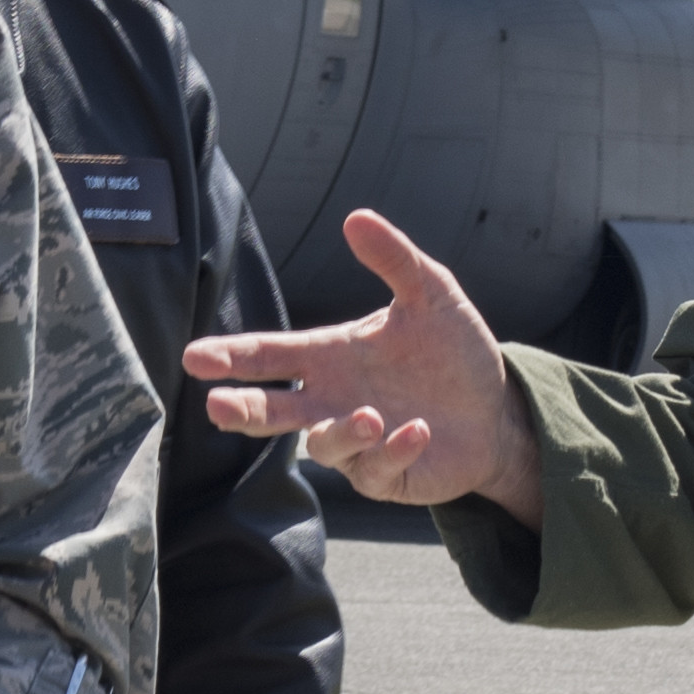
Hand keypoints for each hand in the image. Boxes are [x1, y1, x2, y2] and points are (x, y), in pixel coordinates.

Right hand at [181, 208, 544, 519]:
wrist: (497, 409)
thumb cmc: (453, 352)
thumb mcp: (430, 294)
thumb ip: (394, 259)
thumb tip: (356, 218)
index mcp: (330, 356)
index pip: (271, 355)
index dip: (232, 357)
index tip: (196, 356)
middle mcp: (332, 401)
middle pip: (273, 411)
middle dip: (244, 410)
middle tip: (217, 406)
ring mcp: (355, 443)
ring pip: (324, 444)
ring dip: (341, 431)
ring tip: (369, 416)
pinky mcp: (384, 476)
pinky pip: (376, 467)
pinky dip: (393, 448)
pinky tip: (417, 430)